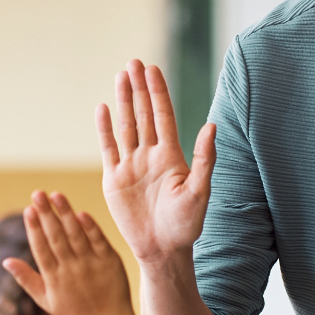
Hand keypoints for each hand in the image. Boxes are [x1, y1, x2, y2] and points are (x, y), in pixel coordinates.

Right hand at [2, 191, 134, 314]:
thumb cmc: (73, 311)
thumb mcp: (46, 300)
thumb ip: (26, 279)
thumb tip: (5, 261)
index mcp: (54, 279)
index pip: (41, 249)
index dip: (34, 229)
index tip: (28, 209)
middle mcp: (72, 270)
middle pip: (56, 238)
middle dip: (46, 214)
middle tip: (37, 193)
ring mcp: (92, 265)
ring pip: (76, 235)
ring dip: (65, 214)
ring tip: (56, 195)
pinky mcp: (110, 261)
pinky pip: (99, 241)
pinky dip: (90, 227)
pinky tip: (80, 212)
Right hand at [97, 60, 214, 267]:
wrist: (163, 251)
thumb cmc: (187, 225)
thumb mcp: (200, 191)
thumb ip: (204, 159)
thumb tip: (211, 126)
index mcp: (171, 156)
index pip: (163, 116)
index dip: (158, 92)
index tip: (152, 69)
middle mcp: (151, 156)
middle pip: (143, 114)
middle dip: (139, 88)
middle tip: (133, 62)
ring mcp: (131, 166)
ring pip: (126, 126)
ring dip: (123, 102)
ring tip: (120, 76)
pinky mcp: (114, 180)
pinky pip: (108, 149)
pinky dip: (104, 129)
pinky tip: (103, 108)